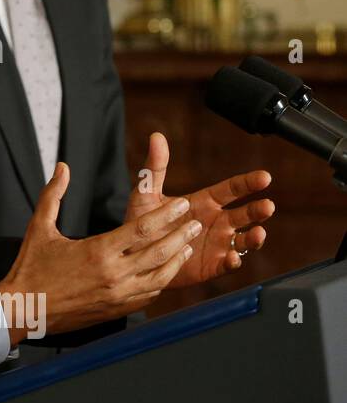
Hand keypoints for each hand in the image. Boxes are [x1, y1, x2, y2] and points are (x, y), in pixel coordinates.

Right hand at [0, 161, 198, 345]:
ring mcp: (118, 295)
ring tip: (186, 245)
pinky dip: (162, 281)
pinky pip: (149, 295)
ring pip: (160, 276)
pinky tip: (166, 271)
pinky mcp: (118, 310)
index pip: (142, 228)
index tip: (180, 205)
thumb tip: (63, 168)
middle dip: (180, 234)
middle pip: (159, 251)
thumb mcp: (39, 227)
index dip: (166, 214)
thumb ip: (54, 195)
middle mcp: (113, 274)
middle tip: (194, 222)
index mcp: (97, 251)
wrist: (24, 310)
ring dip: (176, 259)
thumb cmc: (30, 268)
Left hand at [124, 132, 273, 288]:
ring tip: (258, 233)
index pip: (232, 189)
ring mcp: (217, 245)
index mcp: (204, 202)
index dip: (248, 183)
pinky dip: (234, 262)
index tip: (265, 177)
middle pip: (244, 214)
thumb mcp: (146, 194)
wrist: (134, 256)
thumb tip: (156, 137)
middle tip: (267, 206)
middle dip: (258, 210)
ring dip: (254, 238)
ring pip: (244, 240)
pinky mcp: (212, 265)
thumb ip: (155, 168)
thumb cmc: (142, 223)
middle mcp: (216, 222)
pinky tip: (233, 259)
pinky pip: (228, 264)